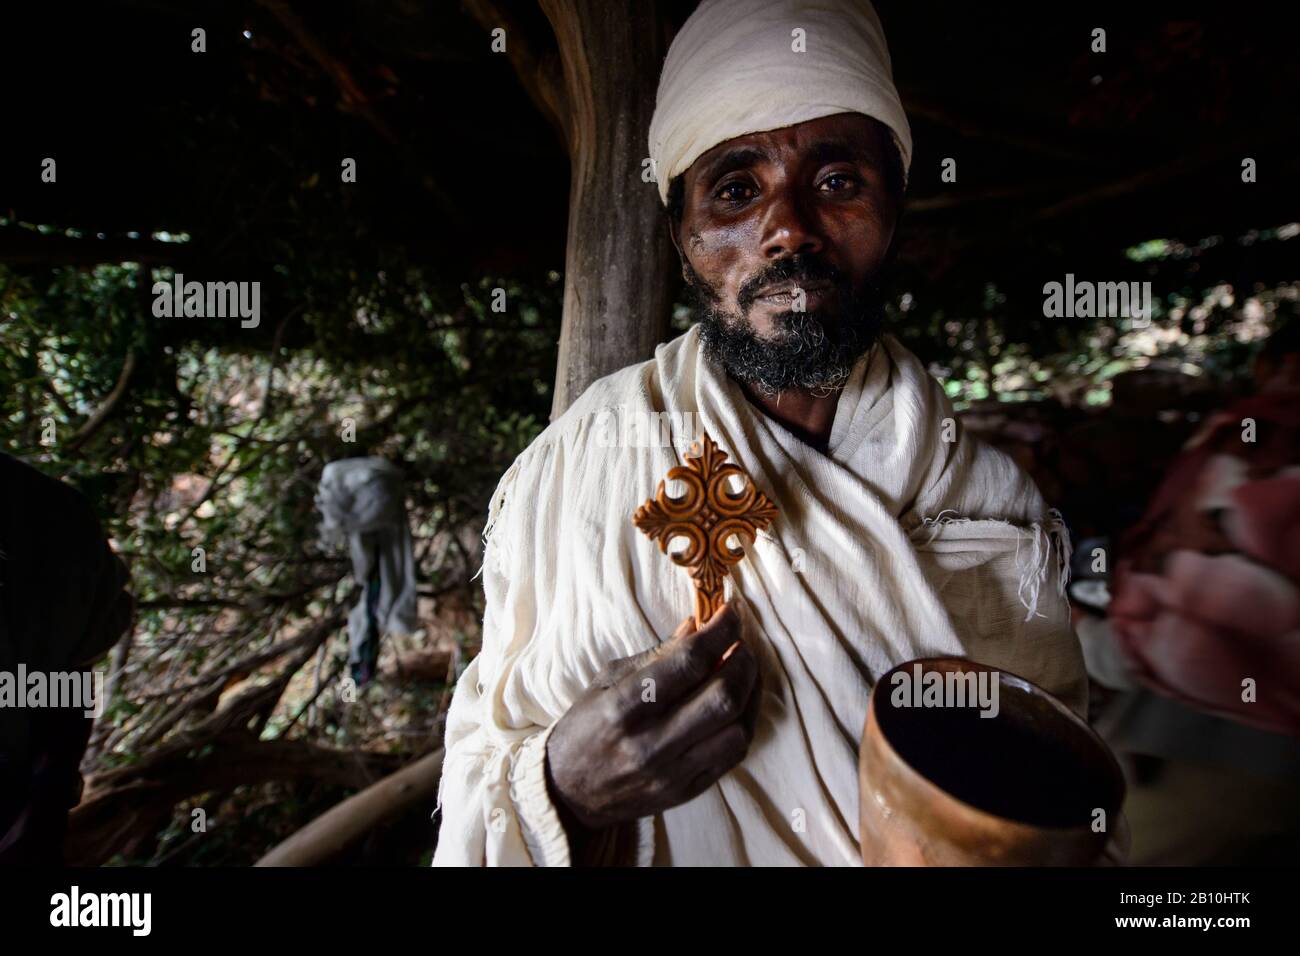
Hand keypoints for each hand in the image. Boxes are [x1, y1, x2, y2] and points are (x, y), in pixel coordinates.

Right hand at [545, 601, 760, 832]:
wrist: (568, 791)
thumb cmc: (586, 726)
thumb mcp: (608, 680)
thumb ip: (655, 655)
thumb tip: (697, 625)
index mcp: (623, 707)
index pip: (688, 663)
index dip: (719, 632)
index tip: (730, 612)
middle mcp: (650, 743)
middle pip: (722, 697)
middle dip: (742, 660)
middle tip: (740, 642)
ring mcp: (672, 772)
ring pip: (737, 729)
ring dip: (750, 692)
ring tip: (742, 672)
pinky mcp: (687, 791)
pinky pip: (734, 755)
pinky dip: (744, 721)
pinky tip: (738, 703)